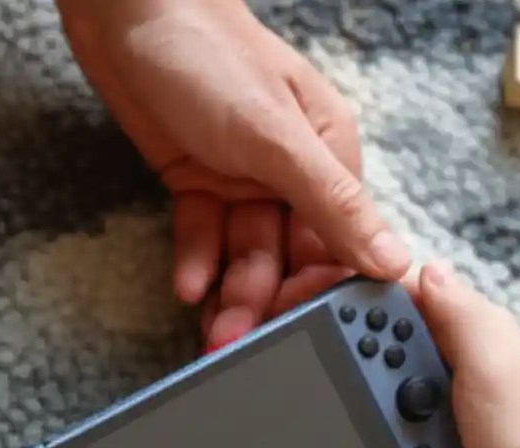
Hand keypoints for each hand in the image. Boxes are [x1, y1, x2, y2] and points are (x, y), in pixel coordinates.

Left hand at [58, 0, 408, 347]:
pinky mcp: (196, 179)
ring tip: (211, 331)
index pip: (342, 243)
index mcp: (330, 155)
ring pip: (245, 253)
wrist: (126, 13)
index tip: (306, 331)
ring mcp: (242, 178)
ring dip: (228, 292)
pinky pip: (203, 234)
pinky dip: (196, 261)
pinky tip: (188, 285)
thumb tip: (393, 261)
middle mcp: (291, 172)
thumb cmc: (207, 54)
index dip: (324, 290)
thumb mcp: (276, 136)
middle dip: (267, 301)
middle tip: (241, 343)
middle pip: (289, 256)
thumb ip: (333, 203)